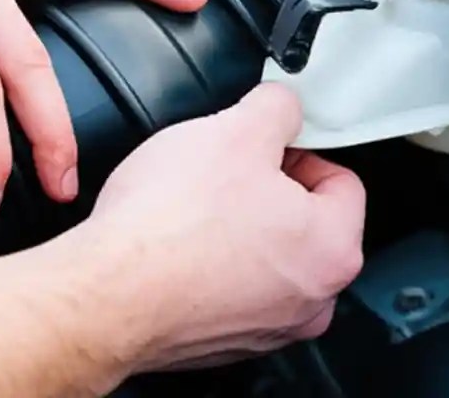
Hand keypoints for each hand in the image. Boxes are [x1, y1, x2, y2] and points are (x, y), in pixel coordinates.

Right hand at [77, 83, 365, 371]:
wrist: (106, 293)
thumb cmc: (167, 227)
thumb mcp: (234, 130)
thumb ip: (276, 108)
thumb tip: (281, 106)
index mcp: (332, 250)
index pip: (342, 181)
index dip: (295, 151)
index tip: (261, 146)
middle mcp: (311, 301)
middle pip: (304, 223)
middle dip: (264, 191)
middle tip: (220, 172)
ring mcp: (266, 328)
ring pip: (265, 258)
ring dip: (237, 229)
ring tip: (192, 210)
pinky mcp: (221, 342)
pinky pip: (228, 289)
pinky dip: (209, 266)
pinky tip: (175, 245)